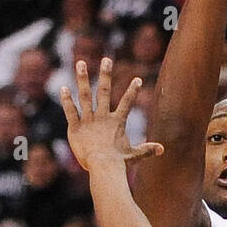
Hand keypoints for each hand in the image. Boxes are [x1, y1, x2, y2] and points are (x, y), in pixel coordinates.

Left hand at [59, 58, 163, 172]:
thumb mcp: (134, 155)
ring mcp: (88, 121)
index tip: (137, 79)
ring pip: (85, 95)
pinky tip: (63, 88)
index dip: (133, 90)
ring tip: (81, 63)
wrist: (103, 167)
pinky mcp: (76, 128)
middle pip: (105, 91)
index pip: (127, 103)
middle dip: (106, 74)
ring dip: (83, 78)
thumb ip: (147, 150)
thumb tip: (162, 149)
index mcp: (117, 122)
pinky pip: (70, 111)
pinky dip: (67, 100)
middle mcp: (103, 117)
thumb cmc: (119, 163)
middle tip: (106, 59)